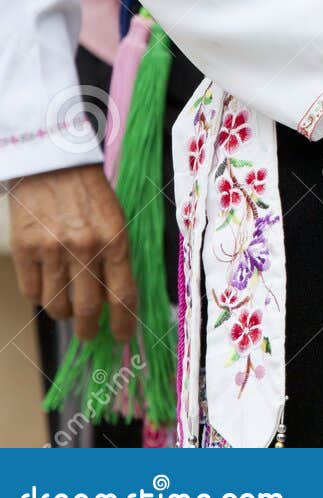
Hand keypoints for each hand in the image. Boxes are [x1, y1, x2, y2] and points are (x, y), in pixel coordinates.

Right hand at [7, 166, 136, 341]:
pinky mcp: (24, 248)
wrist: (52, 160)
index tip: (120, 338)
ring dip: (62, 312)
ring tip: (65, 305)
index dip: (123, 323)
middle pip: (87, 309)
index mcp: (115, 237)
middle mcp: (85, 246)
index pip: (123, 295)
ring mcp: (52, 249)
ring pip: (57, 306)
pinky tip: (45, 283)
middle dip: (89, 329)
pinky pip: (32, 292)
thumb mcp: (114, 218)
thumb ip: (114, 256)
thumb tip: (112, 301)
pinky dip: (39, 295)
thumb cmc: (88, 191)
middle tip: (88, 332)